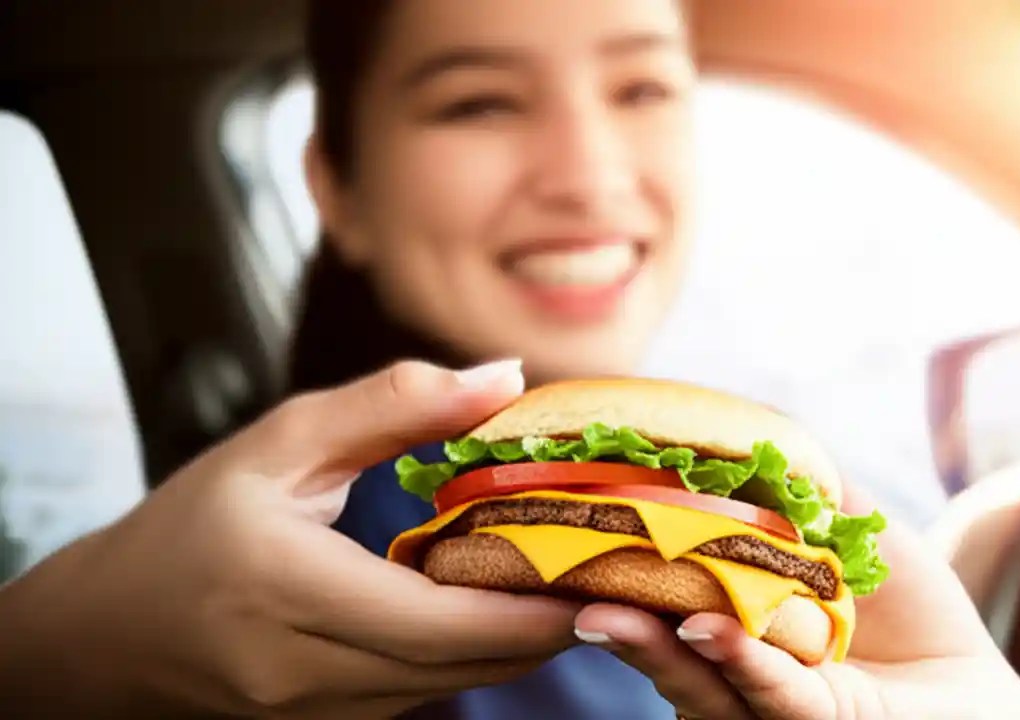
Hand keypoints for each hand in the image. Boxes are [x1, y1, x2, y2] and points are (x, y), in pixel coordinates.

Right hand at [0, 360, 581, 717]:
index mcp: (287, 590)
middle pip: (460, 662)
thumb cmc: (194, 525)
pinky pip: (421, 692)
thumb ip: (394, 404)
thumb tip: (504, 377)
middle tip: (611, 572)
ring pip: (449, 684)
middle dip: (545, 625)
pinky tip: (499, 609)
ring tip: (569, 582)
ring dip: (515, 643)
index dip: (532, 606)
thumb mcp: (282, 443)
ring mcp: (313, 713)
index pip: (440, 619)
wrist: (112, 630)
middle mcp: (301, 670)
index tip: (601, 570)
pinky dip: (469, 654)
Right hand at [574, 482, 1019, 718]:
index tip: (582, 521)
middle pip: (665, 639)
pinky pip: (772, 696)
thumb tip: (742, 423)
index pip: (667, 588)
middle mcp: (738, 666)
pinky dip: (740, 661)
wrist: (975, 690)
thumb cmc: (914, 610)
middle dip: (618, 610)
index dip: (624, 559)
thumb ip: (806, 486)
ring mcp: (770, 702)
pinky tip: (711, 630)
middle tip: (565, 580)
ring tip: (612, 615)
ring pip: (700, 679)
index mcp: (737, 616)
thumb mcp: (859, 529)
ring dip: (656, 646)